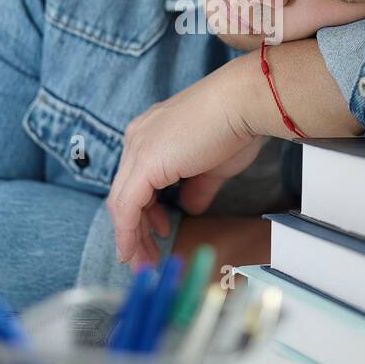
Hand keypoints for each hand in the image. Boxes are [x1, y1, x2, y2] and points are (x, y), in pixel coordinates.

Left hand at [107, 56, 263, 265]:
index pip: (136, 180)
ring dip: (131, 236)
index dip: (143, 212)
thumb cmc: (235, 126)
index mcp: (150, 133)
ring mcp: (137, 148)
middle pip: (124, 193)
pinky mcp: (144, 162)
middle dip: (135, 229)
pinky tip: (134, 251)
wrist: (242, 102)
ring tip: (145, 260)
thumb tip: (190, 207)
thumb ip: (196, 187)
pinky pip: (126, 206)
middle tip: (146, 256)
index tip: (155, 233)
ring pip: (121, 202)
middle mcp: (137, 138)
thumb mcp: (211, 166)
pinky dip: (128, 232)